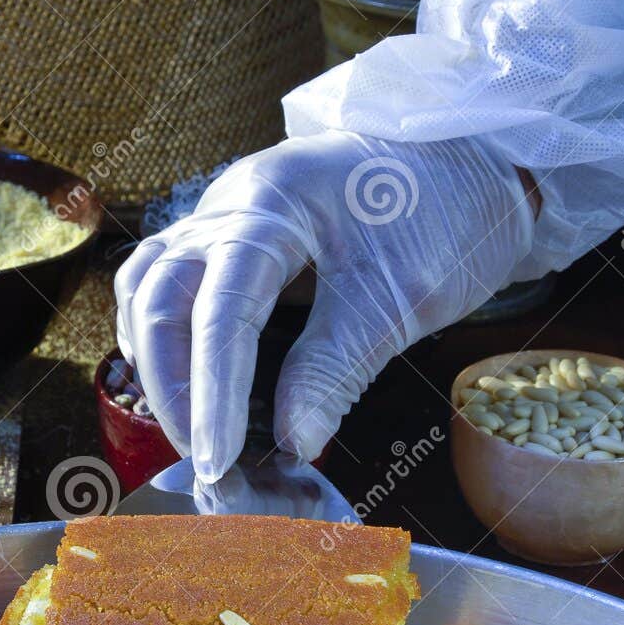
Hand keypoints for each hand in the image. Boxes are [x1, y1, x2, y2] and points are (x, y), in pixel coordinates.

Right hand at [115, 131, 532, 482]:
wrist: (474, 164)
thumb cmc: (447, 213)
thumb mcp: (400, 298)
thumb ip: (337, 368)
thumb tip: (292, 442)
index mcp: (274, 204)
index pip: (220, 310)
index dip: (213, 393)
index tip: (218, 460)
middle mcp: (232, 203)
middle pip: (160, 294)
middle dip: (172, 384)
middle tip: (204, 457)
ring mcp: (225, 215)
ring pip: (149, 286)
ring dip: (158, 360)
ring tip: (188, 426)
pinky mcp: (232, 236)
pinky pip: (168, 282)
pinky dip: (166, 335)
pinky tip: (185, 379)